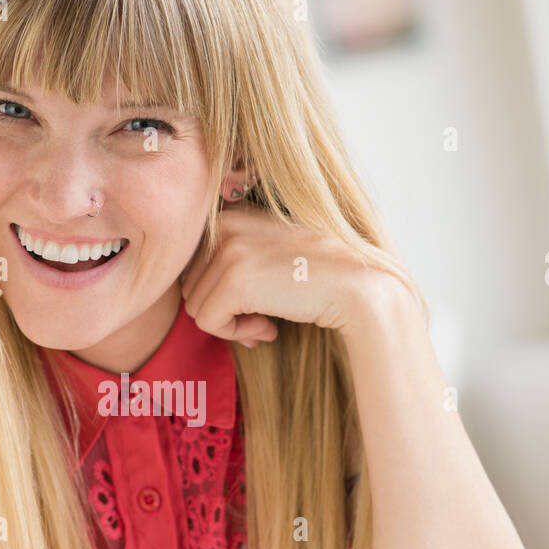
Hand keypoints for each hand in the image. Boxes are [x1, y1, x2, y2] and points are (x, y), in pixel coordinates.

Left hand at [179, 203, 388, 345]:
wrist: (358, 286)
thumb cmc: (317, 275)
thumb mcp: (269, 252)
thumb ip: (231, 259)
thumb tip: (189, 296)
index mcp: (230, 214)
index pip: (193, 266)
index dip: (218, 292)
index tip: (253, 302)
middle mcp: (224, 225)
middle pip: (190, 286)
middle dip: (222, 310)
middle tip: (261, 318)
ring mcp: (228, 250)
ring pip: (196, 306)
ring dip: (230, 324)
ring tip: (266, 321)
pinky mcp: (234, 280)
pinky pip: (207, 322)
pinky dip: (234, 334)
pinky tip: (268, 328)